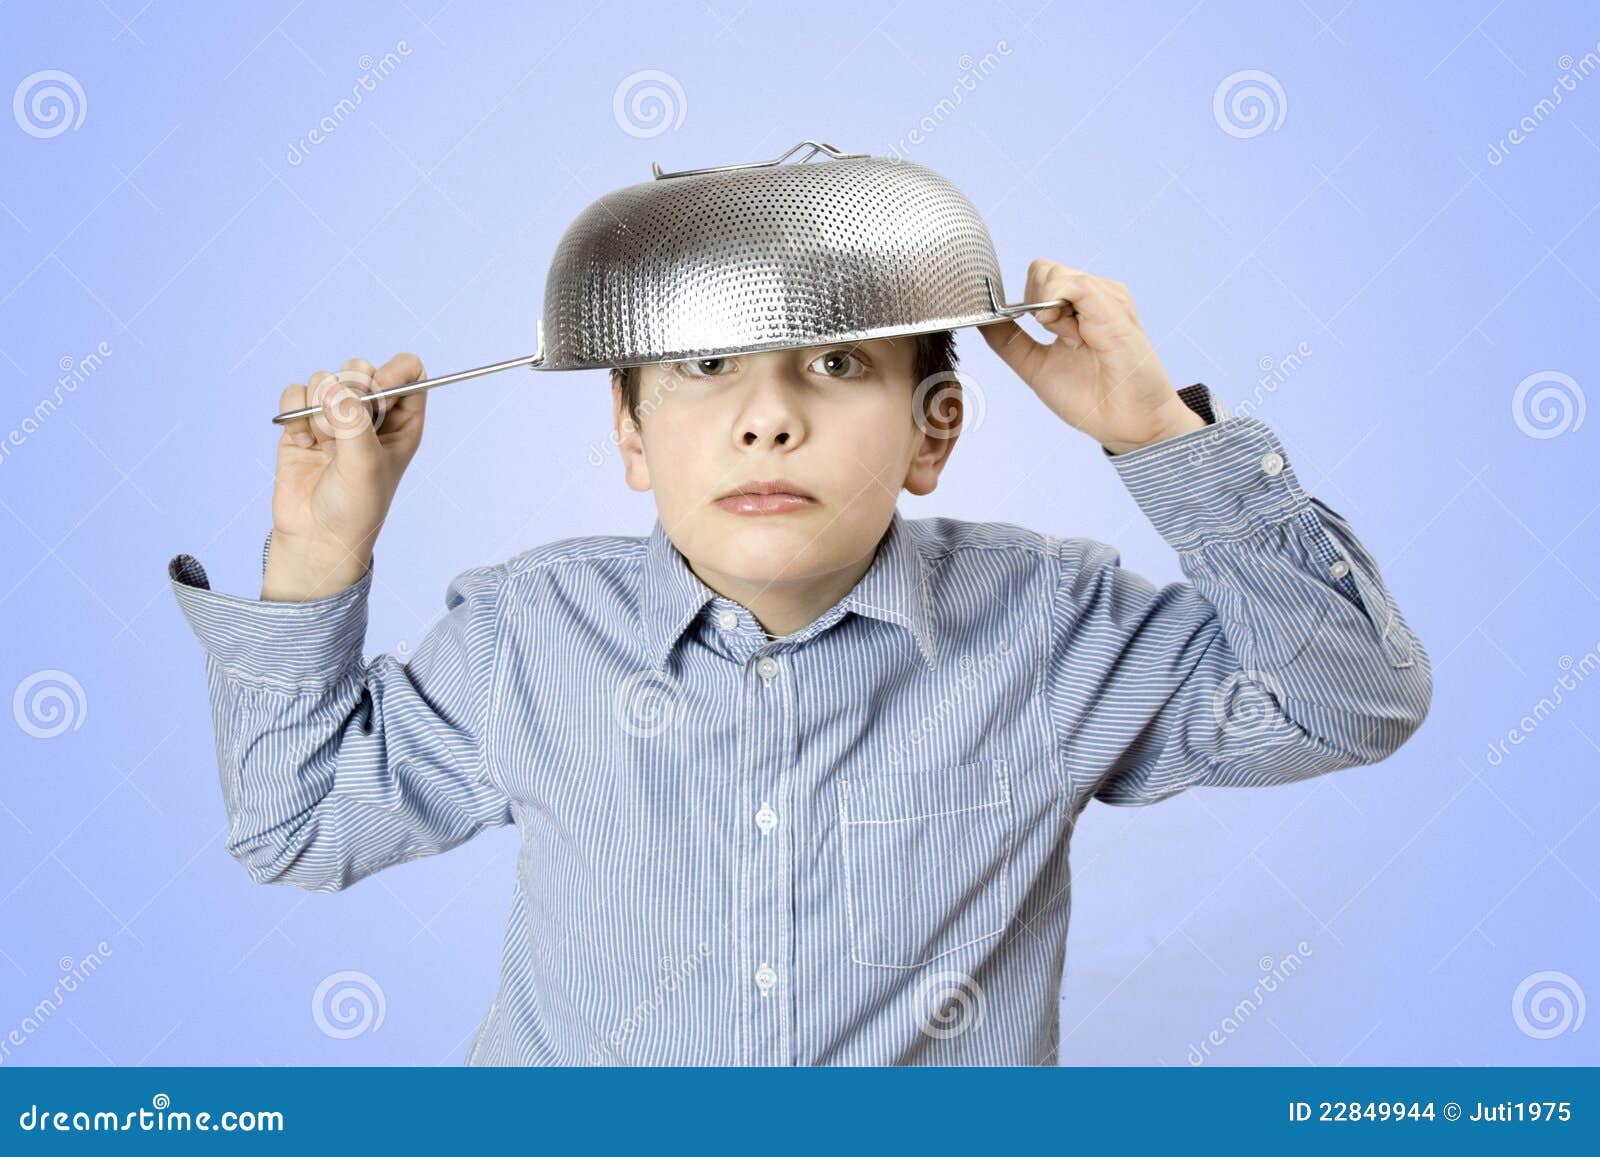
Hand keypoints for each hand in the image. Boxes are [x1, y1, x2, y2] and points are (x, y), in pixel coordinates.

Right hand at [261, 353, 427, 600]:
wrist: (316, 536)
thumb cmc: (355, 506)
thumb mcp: (366, 464)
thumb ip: (354, 422)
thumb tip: (332, 387)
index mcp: (402, 420)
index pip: (409, 371)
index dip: (393, 371)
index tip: (378, 389)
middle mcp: (371, 413)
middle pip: (360, 368)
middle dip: (348, 391)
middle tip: (343, 427)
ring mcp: (334, 415)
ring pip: (324, 378)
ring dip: (319, 409)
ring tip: (324, 445)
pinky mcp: (302, 421)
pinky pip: (294, 392)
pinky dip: (294, 413)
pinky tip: (302, 442)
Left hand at [980, 260, 1204, 454]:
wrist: (1126, 424)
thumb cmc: (1090, 398)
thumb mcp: (1035, 366)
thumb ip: (1008, 341)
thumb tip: (979, 319)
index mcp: (1077, 306)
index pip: (1039, 276)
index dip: (1024, 301)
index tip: (1036, 333)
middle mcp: (1093, 296)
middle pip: (1043, 270)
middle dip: (1037, 306)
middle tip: (1060, 341)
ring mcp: (1106, 298)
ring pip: (1054, 275)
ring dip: (1050, 313)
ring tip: (1075, 344)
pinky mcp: (1114, 307)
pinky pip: (1075, 284)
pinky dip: (1058, 307)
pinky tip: (1072, 336)